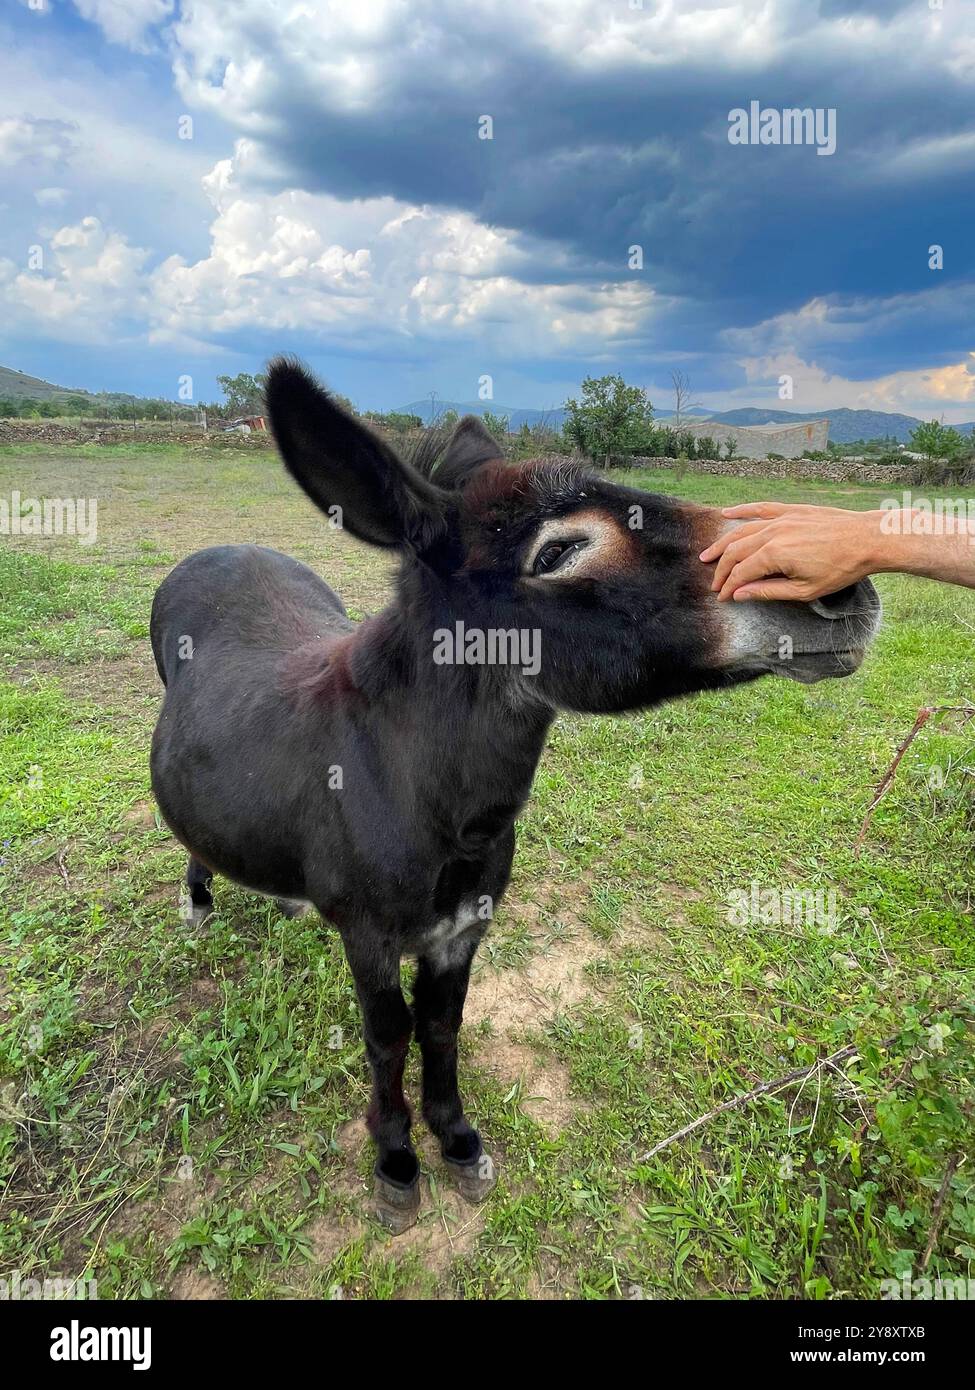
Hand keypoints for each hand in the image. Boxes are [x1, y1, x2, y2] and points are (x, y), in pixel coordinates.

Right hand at [699, 502, 880, 601]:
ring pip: (742, 530)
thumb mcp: (805, 590)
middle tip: (714, 583)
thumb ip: (768, 591)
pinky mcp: (792, 510)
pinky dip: (742, 510)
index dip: (728, 587)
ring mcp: (782, 518)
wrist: (869, 539)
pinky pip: (761, 508)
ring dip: (723, 543)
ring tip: (708, 555)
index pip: (740, 573)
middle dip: (722, 570)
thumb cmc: (841, 568)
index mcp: (774, 554)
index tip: (722, 598)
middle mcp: (772, 533)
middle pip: (736, 552)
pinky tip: (727, 513)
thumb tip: (740, 594)